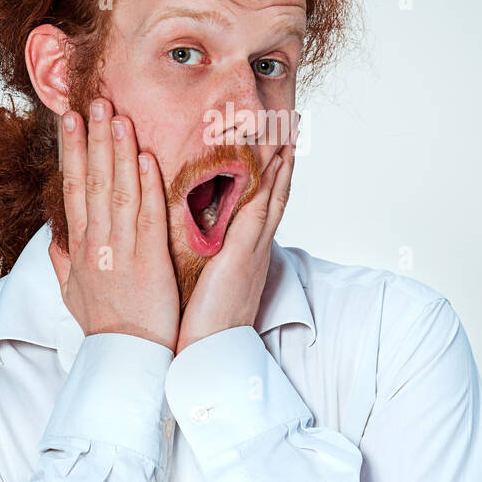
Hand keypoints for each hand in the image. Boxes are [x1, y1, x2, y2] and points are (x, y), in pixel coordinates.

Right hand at [47, 97, 179, 350]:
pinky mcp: (149, 260)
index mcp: (80, 248)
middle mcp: (96, 243)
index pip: (72, 189)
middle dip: (90, 138)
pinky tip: (146, 157)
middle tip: (91, 101)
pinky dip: (145, 185)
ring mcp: (121, 250)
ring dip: (117, 150)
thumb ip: (63, 263)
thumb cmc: (105, 328)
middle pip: (90, 181)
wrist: (126, 360)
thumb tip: (54, 239)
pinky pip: (146, 215)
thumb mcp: (73, 296)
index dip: (71, 152)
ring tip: (116, 115)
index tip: (69, 120)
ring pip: (117, 190)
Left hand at [176, 140, 294, 353]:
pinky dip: (269, 185)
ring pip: (273, 197)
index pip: (260, 205)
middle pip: (275, 194)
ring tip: (288, 133)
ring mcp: (253, 250)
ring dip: (282, 164)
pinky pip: (260, 211)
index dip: (269, 176)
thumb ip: (202, 255)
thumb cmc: (199, 323)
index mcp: (244, 252)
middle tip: (289, 127)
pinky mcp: (244, 255)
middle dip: (283, 161)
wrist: (208, 354)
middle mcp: (254, 247)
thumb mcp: (202, 279)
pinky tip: (273, 162)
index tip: (273, 147)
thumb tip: (192, 235)